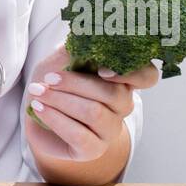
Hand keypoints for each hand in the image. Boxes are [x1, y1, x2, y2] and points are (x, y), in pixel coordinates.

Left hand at [24, 42, 159, 164]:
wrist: (37, 113)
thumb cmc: (54, 82)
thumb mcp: (62, 60)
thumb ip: (75, 49)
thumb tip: (80, 36)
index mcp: (122, 79)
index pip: (148, 77)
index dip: (132, 74)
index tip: (102, 69)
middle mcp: (123, 106)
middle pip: (114, 94)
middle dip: (76, 83)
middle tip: (48, 77)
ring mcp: (110, 130)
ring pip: (94, 113)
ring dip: (61, 100)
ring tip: (37, 92)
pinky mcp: (93, 150)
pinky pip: (78, 134)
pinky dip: (55, 118)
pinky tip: (38, 107)